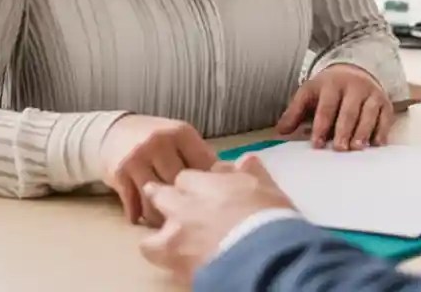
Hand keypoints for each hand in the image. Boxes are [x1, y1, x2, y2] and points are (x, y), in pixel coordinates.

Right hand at [100, 115, 216, 226]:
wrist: (113, 133)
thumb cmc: (157, 141)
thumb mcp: (180, 139)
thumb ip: (200, 157)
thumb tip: (230, 182)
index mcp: (182, 133)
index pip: (205, 166)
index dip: (211, 189)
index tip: (214, 204)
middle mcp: (160, 143)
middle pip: (182, 186)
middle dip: (189, 207)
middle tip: (194, 223)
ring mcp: (138, 158)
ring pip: (158, 200)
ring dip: (164, 218)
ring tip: (171, 226)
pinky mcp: (119, 174)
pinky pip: (136, 206)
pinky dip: (143, 218)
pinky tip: (149, 223)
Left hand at [140, 155, 293, 284]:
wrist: (262, 256)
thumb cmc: (269, 218)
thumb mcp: (267, 187)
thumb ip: (252, 171)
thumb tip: (245, 159)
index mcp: (208, 185)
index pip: (186, 177)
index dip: (191, 184)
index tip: (199, 191)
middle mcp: (186, 206)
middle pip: (162, 195)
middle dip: (163, 197)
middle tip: (168, 202)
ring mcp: (176, 234)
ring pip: (151, 223)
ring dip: (157, 230)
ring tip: (166, 239)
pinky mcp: (174, 261)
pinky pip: (150, 252)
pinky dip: (156, 252)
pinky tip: (169, 257)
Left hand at [276, 64, 394, 150]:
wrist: (355, 71)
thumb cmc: (328, 89)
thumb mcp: (309, 94)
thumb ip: (295, 112)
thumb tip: (281, 131)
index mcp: (331, 84)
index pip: (326, 107)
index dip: (321, 126)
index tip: (316, 144)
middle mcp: (354, 87)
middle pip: (348, 111)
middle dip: (343, 130)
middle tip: (339, 148)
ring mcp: (371, 94)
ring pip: (368, 113)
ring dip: (363, 131)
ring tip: (357, 148)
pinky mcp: (385, 102)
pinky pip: (385, 117)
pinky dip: (382, 131)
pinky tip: (376, 144)